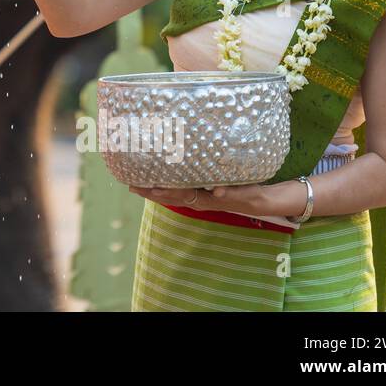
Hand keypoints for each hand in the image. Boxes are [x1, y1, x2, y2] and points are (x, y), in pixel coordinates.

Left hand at [128, 183, 269, 216]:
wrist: (255, 200)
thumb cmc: (247, 193)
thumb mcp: (241, 191)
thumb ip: (229, 191)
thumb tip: (217, 191)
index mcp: (204, 199)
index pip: (179, 194)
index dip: (163, 191)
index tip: (148, 187)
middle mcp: (197, 201)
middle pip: (169, 197)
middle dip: (150, 192)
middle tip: (131, 186)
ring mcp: (196, 200)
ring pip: (170, 197)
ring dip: (153, 192)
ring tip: (135, 185)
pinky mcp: (198, 196)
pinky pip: (177, 194)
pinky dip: (163, 190)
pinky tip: (154, 184)